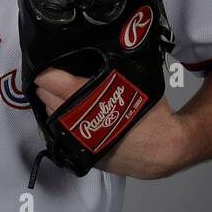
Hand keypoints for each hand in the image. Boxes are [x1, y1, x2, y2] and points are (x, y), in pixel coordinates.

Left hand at [33, 68, 186, 179]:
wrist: (168, 148)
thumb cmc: (152, 112)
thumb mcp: (132, 82)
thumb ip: (109, 70)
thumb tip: (89, 54)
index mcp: (95, 101)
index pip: (58, 83)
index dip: (48, 74)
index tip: (43, 69)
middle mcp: (85, 123)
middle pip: (52, 102)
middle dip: (46, 89)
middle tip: (45, 79)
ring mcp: (84, 143)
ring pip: (54, 121)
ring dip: (50, 106)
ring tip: (50, 95)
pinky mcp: (87, 157)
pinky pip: (62, 138)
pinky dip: (58, 125)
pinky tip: (60, 116)